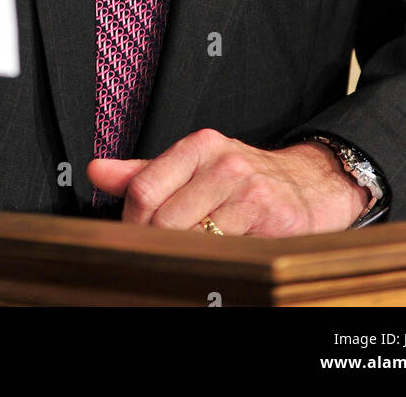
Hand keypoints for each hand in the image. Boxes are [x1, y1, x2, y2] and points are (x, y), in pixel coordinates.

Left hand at [86, 128, 369, 234]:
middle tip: (160, 256)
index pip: (144, 189)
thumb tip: (95, 171)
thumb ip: (144, 172)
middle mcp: (223, 162)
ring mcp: (249, 189)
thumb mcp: (194, 166)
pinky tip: (221, 256)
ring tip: (192, 257)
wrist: (310, 185)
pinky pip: (230, 249)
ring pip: (195, 237)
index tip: (133, 238)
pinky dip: (219, 259)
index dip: (131, 223)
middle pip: (165, 219)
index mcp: (198, 146)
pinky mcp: (273, 216)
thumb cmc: (245, 178)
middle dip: (157, 244)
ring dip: (189, 255)